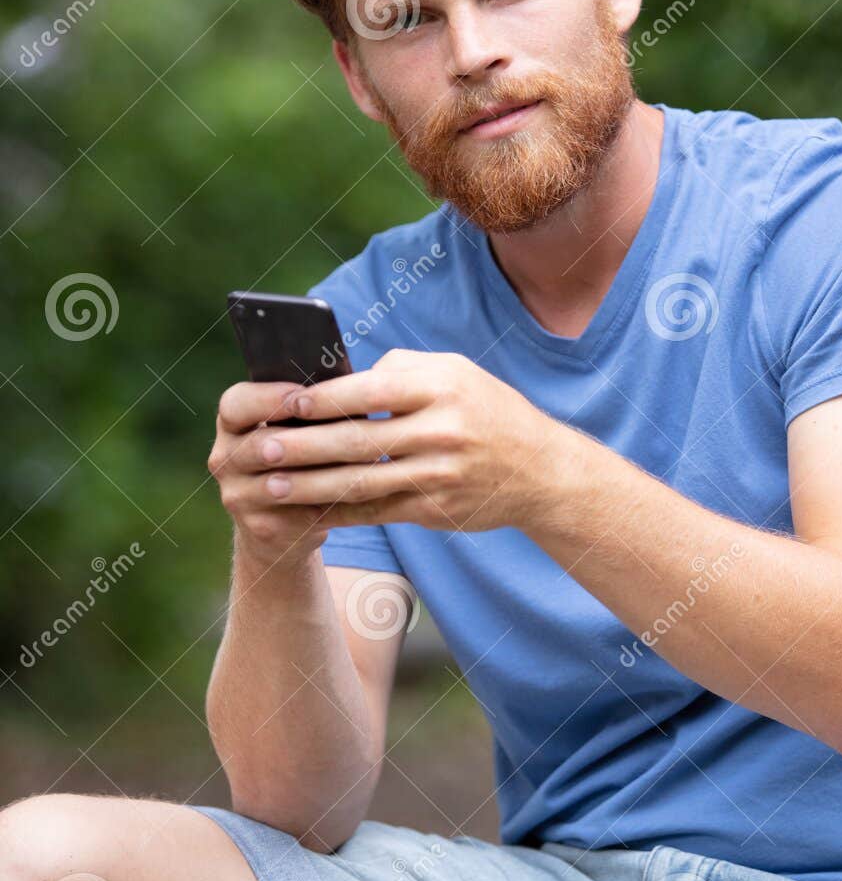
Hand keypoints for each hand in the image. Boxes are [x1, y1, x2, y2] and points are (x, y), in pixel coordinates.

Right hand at [208, 378, 342, 567]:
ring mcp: (238, 496)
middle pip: (256, 445)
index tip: (303, 396)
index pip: (235, 404)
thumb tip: (352, 385)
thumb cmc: (303, 456)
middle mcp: (225, 459)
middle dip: (299, 439)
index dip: (269, 398)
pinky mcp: (261, 527)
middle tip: (338, 431)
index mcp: (232, 423)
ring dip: (322, 474)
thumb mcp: (299, 427)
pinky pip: (299, 513)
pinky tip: (362, 495)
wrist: (285, 523)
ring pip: (278, 484)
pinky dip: (331, 503)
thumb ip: (312, 408)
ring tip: (361, 462)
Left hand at [216, 350, 565, 535]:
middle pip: (357, 440)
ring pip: (361, 482)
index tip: (283, 401)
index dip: (322, 398)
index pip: (369, 390)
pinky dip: (338, 513)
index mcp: (440, 389)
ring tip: (269, 485)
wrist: (542, 472)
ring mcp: (438, 475)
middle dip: (303, 446)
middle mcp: (440, 431)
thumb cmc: (489, 411)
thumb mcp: (456, 373)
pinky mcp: (435, 510)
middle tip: (260, 447)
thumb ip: (401, 368)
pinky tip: (305, 510)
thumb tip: (341, 376)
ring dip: (309, 486)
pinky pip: (377, 511)